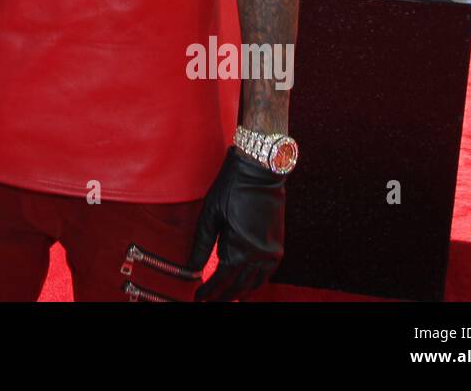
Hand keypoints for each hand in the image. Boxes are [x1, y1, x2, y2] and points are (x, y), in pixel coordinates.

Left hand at [187, 147, 285, 300]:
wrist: (261, 170)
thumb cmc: (232, 187)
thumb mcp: (210, 214)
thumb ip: (202, 244)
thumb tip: (192, 269)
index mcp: (241, 248)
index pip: (222, 280)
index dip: (209, 291)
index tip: (197, 298)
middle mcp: (260, 254)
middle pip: (239, 285)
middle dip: (223, 296)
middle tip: (209, 301)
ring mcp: (272, 251)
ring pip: (256, 283)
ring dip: (240, 292)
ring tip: (226, 297)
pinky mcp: (278, 244)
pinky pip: (267, 273)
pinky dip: (256, 282)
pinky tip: (247, 283)